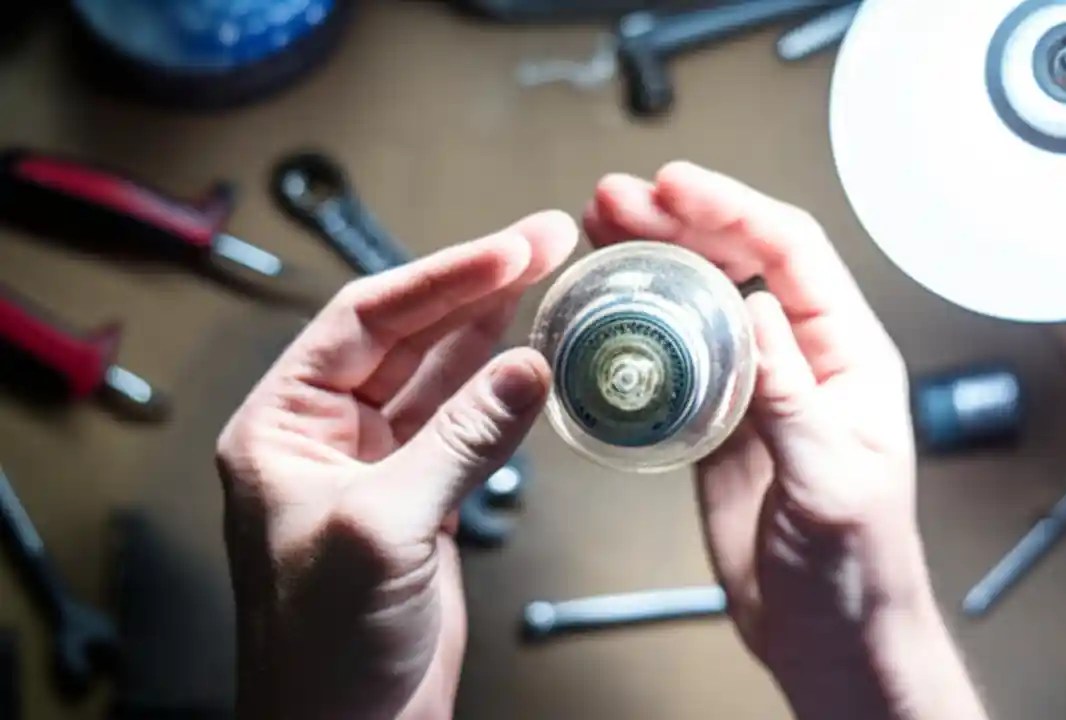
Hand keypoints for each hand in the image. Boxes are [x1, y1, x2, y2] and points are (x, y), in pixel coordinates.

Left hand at [215, 212, 576, 719]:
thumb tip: (526, 368)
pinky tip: (536, 358)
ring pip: (442, 375)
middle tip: (543, 241)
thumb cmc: (320, 652)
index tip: (508, 248)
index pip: (364, 320)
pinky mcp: (424, 499)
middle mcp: (327, 435)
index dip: (440, 277)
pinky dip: (506, 393)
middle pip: (408, 336)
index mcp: (283, 426)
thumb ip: (459, 441)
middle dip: (477, 287)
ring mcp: (380, 465)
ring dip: (495, 328)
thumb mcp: (384, 529)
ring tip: (548, 275)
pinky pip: (468, 425)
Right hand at [585, 163, 985, 719]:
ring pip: (700, 300)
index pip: (793, 252)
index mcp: (849, 356)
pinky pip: (674, 356)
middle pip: (737, 261)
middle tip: (614, 200)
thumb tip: (755, 311)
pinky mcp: (717, 423)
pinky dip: (638, 325)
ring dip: (652, 260)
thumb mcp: (833, 481)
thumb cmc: (858, 568)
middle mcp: (802, 359)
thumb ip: (794, 397)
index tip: (676, 186)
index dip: (732, 208)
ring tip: (598, 230)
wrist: (829, 636)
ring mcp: (754, 388)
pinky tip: (606, 307)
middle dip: (677, 220)